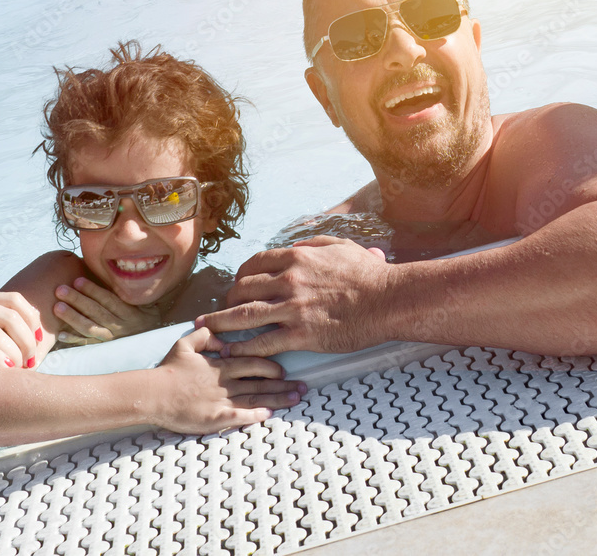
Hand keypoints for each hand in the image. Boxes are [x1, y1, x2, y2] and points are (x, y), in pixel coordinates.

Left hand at [53, 276, 159, 343]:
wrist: (153, 344)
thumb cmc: (143, 316)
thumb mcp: (140, 303)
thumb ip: (124, 291)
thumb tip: (105, 269)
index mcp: (129, 312)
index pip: (109, 300)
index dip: (93, 290)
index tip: (77, 280)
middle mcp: (120, 326)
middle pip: (97, 312)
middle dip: (78, 301)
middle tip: (60, 290)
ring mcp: (111, 339)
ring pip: (90, 328)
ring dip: (73, 318)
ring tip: (57, 308)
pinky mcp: (104, 349)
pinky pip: (87, 345)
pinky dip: (74, 340)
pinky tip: (60, 335)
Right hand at [150, 328, 306, 433]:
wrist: (154, 393)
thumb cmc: (169, 370)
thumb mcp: (185, 343)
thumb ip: (206, 336)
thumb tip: (224, 339)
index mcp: (220, 365)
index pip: (253, 362)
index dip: (271, 366)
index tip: (284, 370)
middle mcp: (226, 382)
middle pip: (261, 381)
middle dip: (284, 384)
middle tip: (302, 386)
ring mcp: (222, 400)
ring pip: (256, 398)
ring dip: (278, 399)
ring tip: (297, 399)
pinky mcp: (216, 417)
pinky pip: (241, 416)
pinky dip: (257, 415)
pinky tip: (271, 414)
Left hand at [196, 236, 391, 356]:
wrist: (390, 300)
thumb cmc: (369, 274)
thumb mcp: (338, 246)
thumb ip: (312, 244)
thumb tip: (295, 245)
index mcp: (295, 257)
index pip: (254, 264)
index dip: (240, 277)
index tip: (235, 286)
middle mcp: (288, 281)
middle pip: (242, 288)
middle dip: (227, 299)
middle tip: (220, 309)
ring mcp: (292, 309)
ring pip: (244, 315)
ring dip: (221, 323)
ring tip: (207, 329)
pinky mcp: (300, 335)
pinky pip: (263, 343)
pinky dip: (243, 348)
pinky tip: (231, 352)